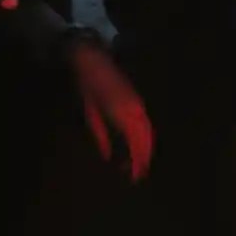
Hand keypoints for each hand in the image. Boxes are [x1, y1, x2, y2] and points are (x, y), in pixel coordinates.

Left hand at [69, 41, 154, 180]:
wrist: (91, 58)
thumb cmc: (87, 85)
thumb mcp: (89, 113)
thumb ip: (101, 136)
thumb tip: (109, 156)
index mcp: (123, 114)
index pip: (137, 143)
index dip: (138, 162)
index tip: (135, 176)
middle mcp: (136, 110)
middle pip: (147, 139)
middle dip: (144, 158)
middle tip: (138, 174)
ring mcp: (138, 103)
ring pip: (148, 131)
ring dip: (146, 148)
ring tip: (140, 163)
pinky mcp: (137, 100)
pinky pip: (145, 122)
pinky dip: (144, 136)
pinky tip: (138, 145)